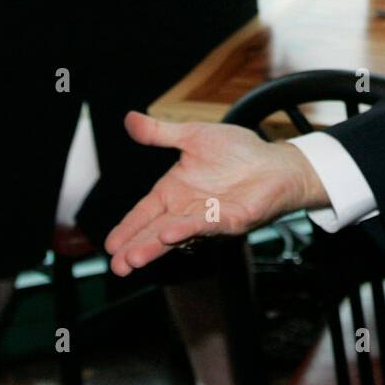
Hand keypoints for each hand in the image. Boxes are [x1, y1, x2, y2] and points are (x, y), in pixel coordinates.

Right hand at [104, 112, 327, 275]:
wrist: (276, 161)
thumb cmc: (238, 152)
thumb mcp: (193, 136)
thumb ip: (160, 133)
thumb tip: (129, 118)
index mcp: (174, 191)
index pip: (144, 213)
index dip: (126, 228)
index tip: (108, 246)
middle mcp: (187, 209)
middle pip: (154, 231)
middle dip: (134, 247)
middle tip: (117, 265)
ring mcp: (208, 218)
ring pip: (175, 235)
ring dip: (154, 247)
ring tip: (133, 259)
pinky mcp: (231, 219)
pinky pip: (205, 225)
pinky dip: (186, 230)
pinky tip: (168, 234)